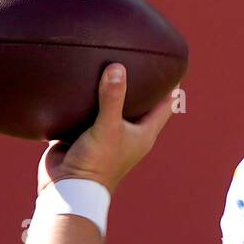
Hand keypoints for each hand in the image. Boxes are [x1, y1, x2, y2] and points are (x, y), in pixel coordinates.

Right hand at [36, 63, 176, 195]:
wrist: (68, 187)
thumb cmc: (97, 163)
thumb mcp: (108, 127)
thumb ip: (113, 98)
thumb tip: (117, 67)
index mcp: (144, 133)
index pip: (166, 105)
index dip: (172, 86)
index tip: (174, 65)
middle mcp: (128, 132)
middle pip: (139, 102)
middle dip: (140, 83)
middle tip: (139, 56)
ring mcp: (105, 133)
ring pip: (111, 105)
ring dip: (110, 89)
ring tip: (108, 61)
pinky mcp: (84, 134)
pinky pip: (86, 112)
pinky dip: (85, 99)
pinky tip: (80, 80)